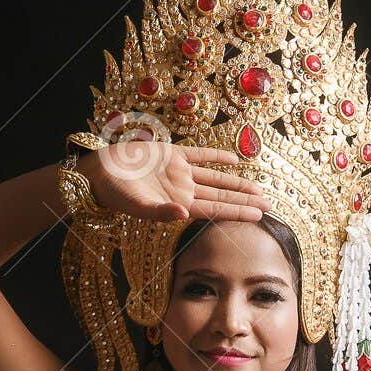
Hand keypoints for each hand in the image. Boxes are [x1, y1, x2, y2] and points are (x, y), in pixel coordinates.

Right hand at [84, 140, 271, 223]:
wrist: (100, 172)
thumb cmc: (116, 193)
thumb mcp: (137, 204)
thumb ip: (159, 211)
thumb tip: (182, 214)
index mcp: (179, 204)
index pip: (216, 209)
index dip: (238, 211)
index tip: (259, 215)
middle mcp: (184, 190)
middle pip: (221, 196)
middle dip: (245, 201)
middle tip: (270, 205)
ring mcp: (180, 173)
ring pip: (215, 178)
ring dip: (236, 183)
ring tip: (258, 189)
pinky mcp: (172, 154)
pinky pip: (200, 155)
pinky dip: (217, 156)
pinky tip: (235, 159)